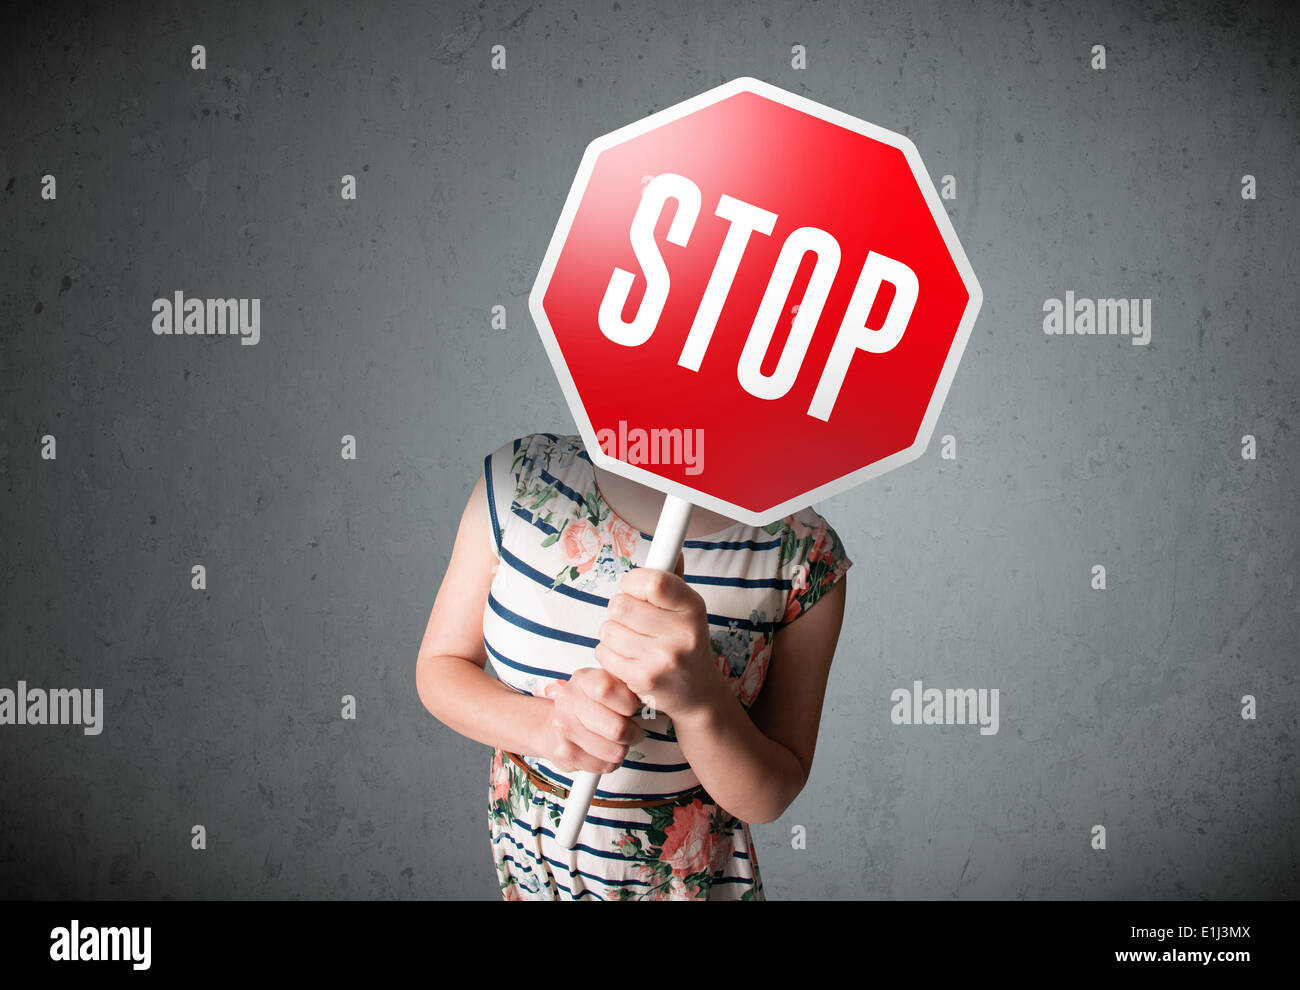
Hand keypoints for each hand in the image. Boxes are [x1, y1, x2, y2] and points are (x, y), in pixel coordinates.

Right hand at [536, 668, 643, 774]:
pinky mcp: (563, 753)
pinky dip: (609, 763)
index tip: (630, 708)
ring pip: (615, 751)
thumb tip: (648, 693)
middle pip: (617, 728)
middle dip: (632, 734)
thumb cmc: (590, 706)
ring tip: (613, 742)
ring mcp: (563, 727)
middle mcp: (569, 701)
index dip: (628, 704)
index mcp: (584, 679)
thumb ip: (627, 686)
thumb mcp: (609, 686)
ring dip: (621, 750)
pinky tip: (601, 752)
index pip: (607, 689)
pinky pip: (603, 766)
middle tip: (629, 731)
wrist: (553, 725)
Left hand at [594, 558, 725, 720]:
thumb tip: (669, 543)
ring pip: (608, 630)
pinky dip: (609, 654)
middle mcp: (682, 634)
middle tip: (633, 619)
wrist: (697, 693)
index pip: (653, 582)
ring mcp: (662, 659)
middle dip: (619, 610)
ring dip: (613, 633)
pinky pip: (604, 653)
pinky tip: (628, 658)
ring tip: (632, 642)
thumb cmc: (685, 643)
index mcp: (693, 608)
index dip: (633, 582)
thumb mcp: (686, 609)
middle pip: (620, 605)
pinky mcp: (643, 680)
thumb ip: (671, 579)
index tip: (634, 588)